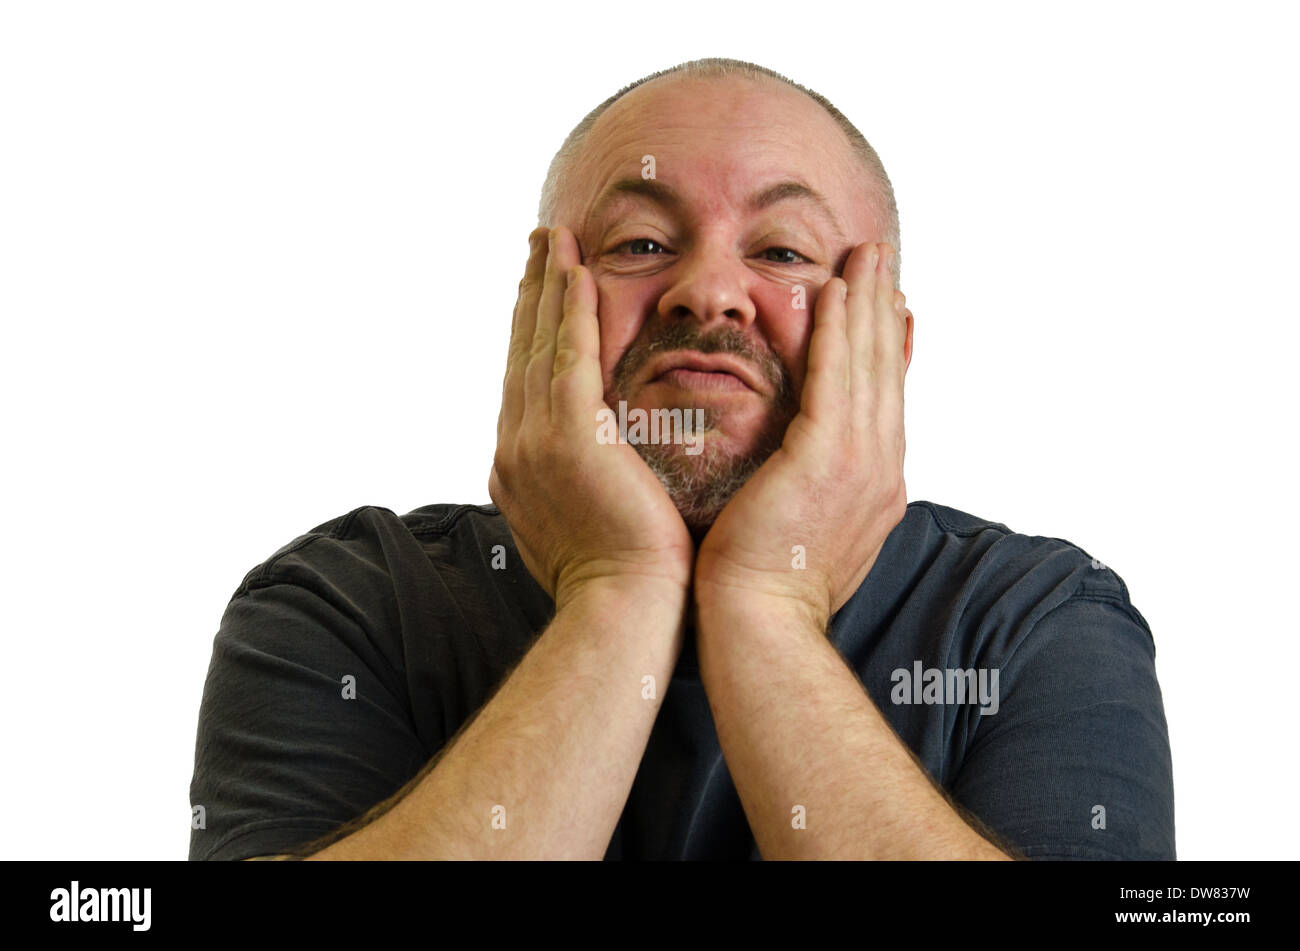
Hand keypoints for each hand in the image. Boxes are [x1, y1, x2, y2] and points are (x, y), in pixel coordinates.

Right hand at [489, 226, 695, 608]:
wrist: (626, 611)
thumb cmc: (625, 579)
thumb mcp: (590, 524)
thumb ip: (587, 483)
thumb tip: (599, 466)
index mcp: (520, 468)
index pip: (524, 382)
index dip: (531, 331)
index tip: (542, 291)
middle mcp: (515, 448)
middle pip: (519, 352)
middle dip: (530, 295)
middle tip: (538, 245)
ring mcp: (534, 442)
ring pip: (538, 345)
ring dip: (548, 286)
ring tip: (555, 238)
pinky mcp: (568, 437)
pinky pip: (567, 357)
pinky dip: (570, 311)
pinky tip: (577, 271)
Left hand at [694, 241, 911, 624]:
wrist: (759, 625)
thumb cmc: (764, 588)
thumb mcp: (803, 532)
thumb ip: (813, 492)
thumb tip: (801, 471)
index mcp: (875, 486)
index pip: (884, 402)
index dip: (886, 349)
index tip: (887, 307)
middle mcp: (881, 468)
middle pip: (886, 372)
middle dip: (885, 311)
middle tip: (885, 260)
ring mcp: (863, 463)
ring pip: (868, 365)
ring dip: (868, 303)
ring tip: (867, 254)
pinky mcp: (828, 458)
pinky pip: (837, 377)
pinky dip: (839, 330)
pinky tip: (835, 290)